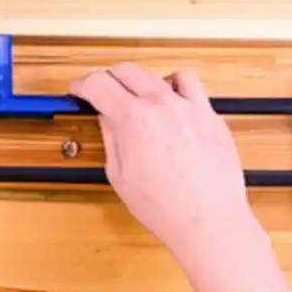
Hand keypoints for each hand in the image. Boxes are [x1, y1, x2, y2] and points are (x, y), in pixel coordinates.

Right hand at [71, 65, 253, 255]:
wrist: (208, 221)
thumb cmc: (166, 208)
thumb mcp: (120, 176)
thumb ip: (111, 138)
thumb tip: (107, 117)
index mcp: (134, 119)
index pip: (98, 83)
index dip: (82, 84)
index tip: (80, 90)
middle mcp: (162, 106)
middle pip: (127, 70)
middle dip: (108, 78)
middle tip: (103, 93)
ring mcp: (190, 107)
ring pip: (161, 73)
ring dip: (144, 81)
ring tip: (140, 97)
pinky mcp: (211, 116)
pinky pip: (192, 88)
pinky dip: (178, 90)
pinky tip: (173, 104)